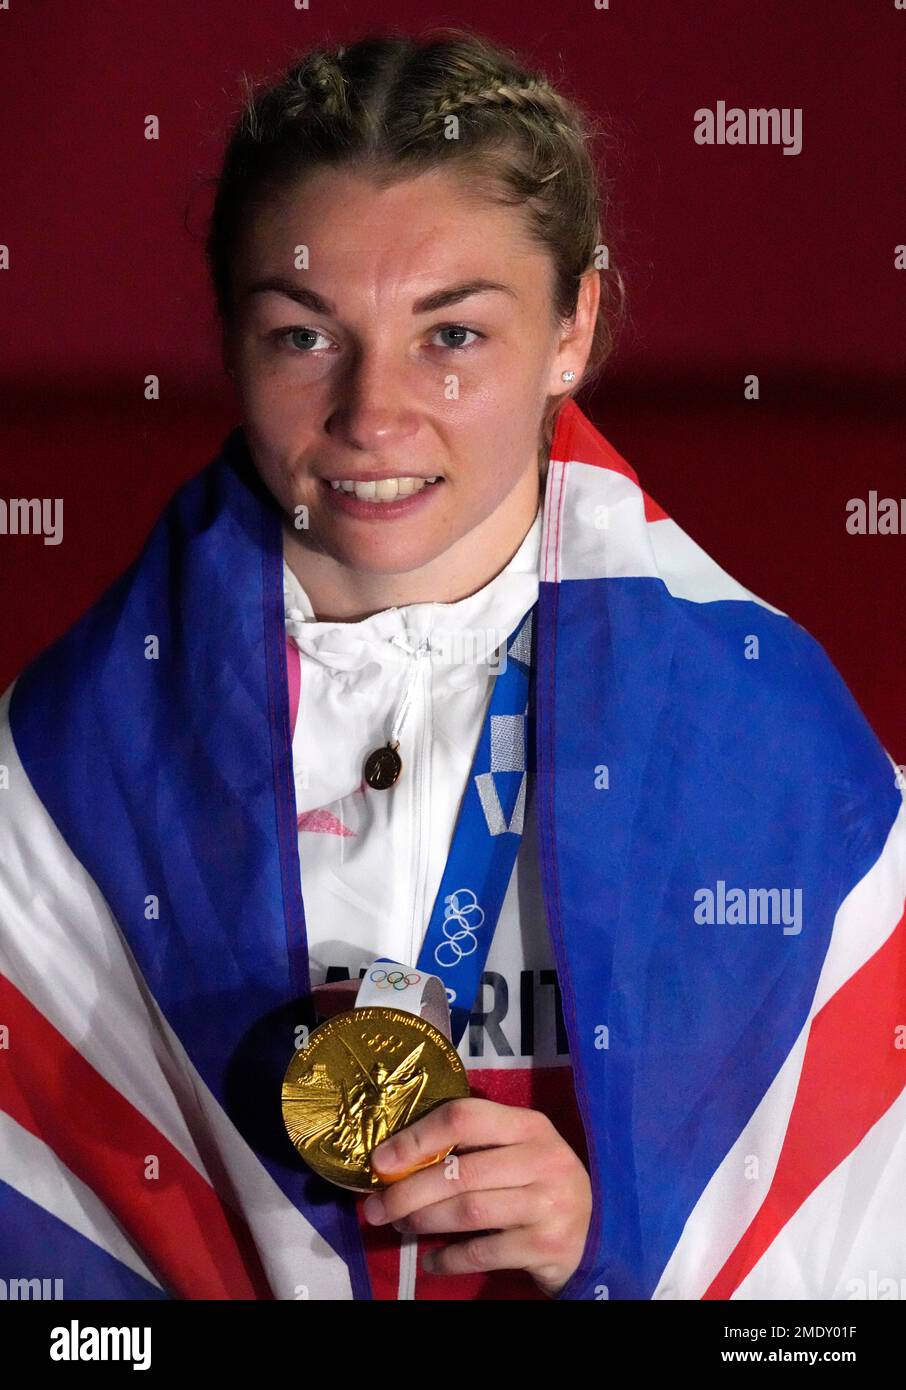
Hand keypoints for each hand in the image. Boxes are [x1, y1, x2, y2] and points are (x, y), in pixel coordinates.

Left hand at [362, 1096, 591, 1296]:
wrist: (597, 1233)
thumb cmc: (542, 1183)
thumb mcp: (519, 1151)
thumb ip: (474, 1146)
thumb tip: (398, 1157)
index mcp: (530, 1125)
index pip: (465, 1117)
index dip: (417, 1137)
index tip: (381, 1159)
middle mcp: (542, 1158)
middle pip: (458, 1171)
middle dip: (407, 1191)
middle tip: (375, 1207)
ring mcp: (547, 1203)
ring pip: (467, 1211)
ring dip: (423, 1221)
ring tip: (400, 1226)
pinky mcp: (545, 1245)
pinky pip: (482, 1252)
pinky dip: (449, 1259)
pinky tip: (432, 1260)